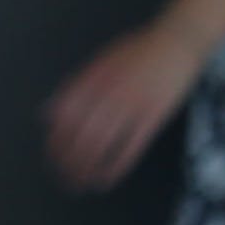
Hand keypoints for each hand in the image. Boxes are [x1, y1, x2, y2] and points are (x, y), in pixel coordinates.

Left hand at [47, 18, 209, 190]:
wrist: (176, 40)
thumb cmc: (138, 50)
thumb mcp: (99, 62)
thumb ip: (73, 87)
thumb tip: (47, 113)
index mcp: (91, 79)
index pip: (64, 116)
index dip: (55, 140)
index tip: (50, 158)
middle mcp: (107, 92)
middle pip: (80, 133)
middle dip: (68, 159)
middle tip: (62, 177)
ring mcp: (131, 104)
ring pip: (102, 143)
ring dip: (87, 167)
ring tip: (79, 184)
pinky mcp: (154, 115)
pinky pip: (131, 146)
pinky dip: (116, 166)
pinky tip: (105, 179)